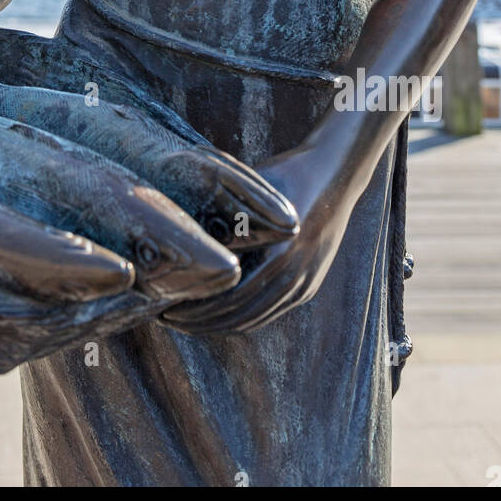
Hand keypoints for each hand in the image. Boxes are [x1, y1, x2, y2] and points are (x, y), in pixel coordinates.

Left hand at [161, 142, 356, 333]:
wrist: (335, 175)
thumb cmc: (285, 175)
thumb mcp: (251, 192)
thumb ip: (225, 217)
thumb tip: (182, 234)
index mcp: (278, 253)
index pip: (228, 297)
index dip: (195, 308)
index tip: (165, 308)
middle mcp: (294, 275)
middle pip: (239, 315)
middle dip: (199, 322)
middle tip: (167, 319)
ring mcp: (304, 284)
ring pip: (255, 319)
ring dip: (219, 325)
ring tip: (188, 321)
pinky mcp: (309, 286)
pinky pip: (272, 312)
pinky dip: (244, 319)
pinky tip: (221, 314)